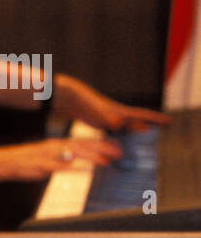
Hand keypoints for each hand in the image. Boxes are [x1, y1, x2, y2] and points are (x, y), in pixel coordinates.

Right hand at [0, 137, 121, 182]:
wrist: (5, 162)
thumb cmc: (27, 162)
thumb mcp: (48, 157)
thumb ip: (63, 158)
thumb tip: (78, 162)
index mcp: (59, 143)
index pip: (85, 141)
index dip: (102, 143)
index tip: (118, 147)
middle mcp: (57, 146)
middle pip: (84, 145)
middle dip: (103, 148)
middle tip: (120, 153)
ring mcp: (50, 155)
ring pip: (75, 153)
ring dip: (93, 157)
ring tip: (107, 161)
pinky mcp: (42, 165)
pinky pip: (60, 166)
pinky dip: (74, 168)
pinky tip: (84, 171)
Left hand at [56, 75, 170, 132]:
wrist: (66, 96)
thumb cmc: (80, 103)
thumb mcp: (95, 112)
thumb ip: (108, 118)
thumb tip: (120, 123)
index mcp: (118, 112)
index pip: (142, 115)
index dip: (155, 119)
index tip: (170, 121)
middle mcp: (115, 113)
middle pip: (137, 119)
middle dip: (151, 122)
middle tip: (166, 124)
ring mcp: (107, 116)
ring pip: (126, 124)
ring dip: (136, 129)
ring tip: (146, 133)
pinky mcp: (97, 120)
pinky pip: (113, 128)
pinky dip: (119, 134)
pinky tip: (118, 140)